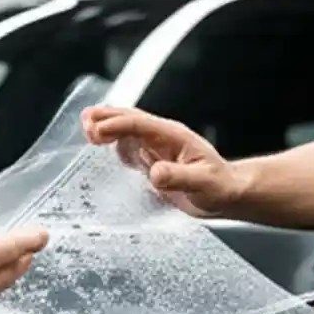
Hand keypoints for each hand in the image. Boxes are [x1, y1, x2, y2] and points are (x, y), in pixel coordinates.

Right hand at [81, 106, 241, 217]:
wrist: (227, 195)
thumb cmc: (221, 187)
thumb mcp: (204, 184)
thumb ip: (180, 178)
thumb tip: (155, 174)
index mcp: (174, 137)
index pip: (141, 124)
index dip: (118, 125)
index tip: (98, 131)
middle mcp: (163, 139)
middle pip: (130, 121)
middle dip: (106, 118)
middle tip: (86, 122)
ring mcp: (156, 149)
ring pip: (126, 133)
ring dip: (106, 130)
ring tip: (87, 132)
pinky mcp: (152, 163)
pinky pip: (129, 150)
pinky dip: (113, 146)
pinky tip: (101, 150)